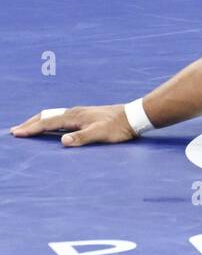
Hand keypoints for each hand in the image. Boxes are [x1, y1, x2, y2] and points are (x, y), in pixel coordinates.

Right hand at [10, 105, 136, 146]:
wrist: (134, 117)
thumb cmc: (118, 127)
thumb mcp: (100, 134)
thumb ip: (82, 138)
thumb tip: (62, 141)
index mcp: (75, 117)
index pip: (48, 123)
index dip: (32, 129)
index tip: (17, 133)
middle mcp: (75, 112)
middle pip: (47, 117)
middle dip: (30, 123)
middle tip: (15, 130)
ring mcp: (80, 113)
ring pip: (53, 116)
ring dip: (39, 121)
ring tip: (29, 126)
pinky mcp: (86, 115)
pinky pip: (61, 117)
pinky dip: (50, 121)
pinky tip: (53, 125)